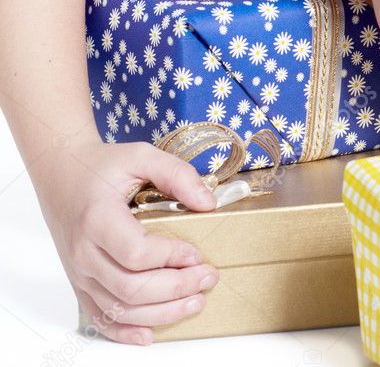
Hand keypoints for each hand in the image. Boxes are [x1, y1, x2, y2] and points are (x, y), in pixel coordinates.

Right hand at [31, 139, 221, 344]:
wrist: (61, 173)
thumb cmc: (102, 166)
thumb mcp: (142, 156)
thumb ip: (178, 175)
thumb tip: (210, 203)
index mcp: (98, 218)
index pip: (136, 253)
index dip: (171, 258)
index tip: (198, 253)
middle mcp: (83, 251)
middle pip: (131, 287)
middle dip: (177, 288)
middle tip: (209, 276)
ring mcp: (79, 272)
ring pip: (119, 308)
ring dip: (161, 312)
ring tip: (196, 302)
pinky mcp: (80, 283)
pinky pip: (99, 317)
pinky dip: (125, 331)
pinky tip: (150, 334)